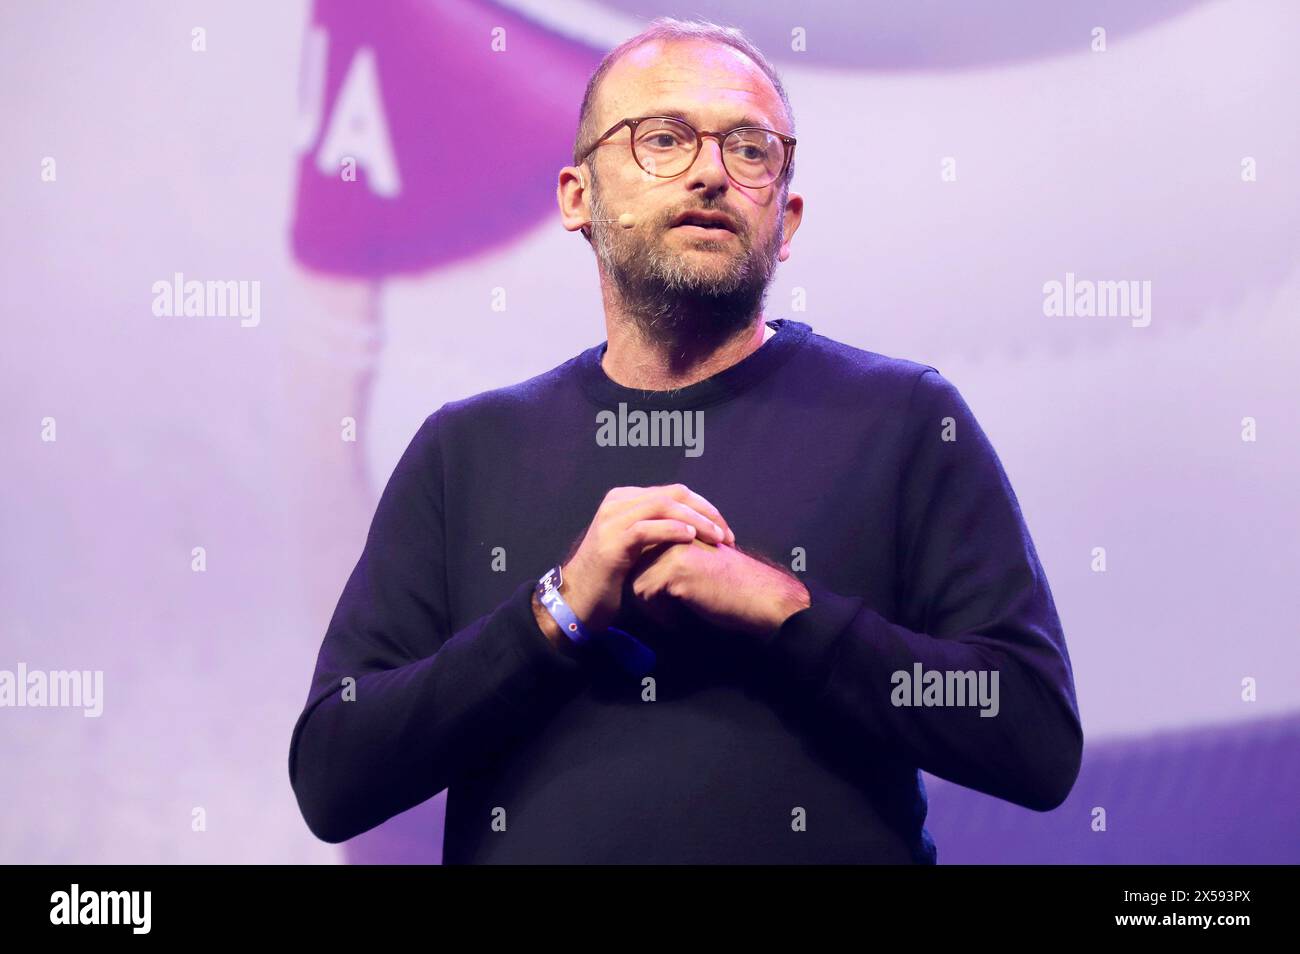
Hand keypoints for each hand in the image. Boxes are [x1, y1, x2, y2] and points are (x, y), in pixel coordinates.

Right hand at [558, 484, 736, 632]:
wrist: (579, 599)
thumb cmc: (613, 576)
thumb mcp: (636, 545)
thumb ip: (657, 528)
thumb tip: (695, 524)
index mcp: (624, 499)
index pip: (674, 492)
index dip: (704, 506)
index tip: (724, 528)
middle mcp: (617, 502)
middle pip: (673, 494)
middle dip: (706, 512)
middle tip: (727, 534)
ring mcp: (612, 520)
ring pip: (663, 506)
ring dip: (696, 520)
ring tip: (716, 537)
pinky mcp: (612, 541)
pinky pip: (648, 528)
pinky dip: (673, 530)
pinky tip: (691, 538)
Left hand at [627, 537, 810, 639]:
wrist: (761, 596)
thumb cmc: (732, 585)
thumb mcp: (698, 561)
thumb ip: (669, 556)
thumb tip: (635, 570)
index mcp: (681, 525)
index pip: (642, 551)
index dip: (650, 577)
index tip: (670, 597)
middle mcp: (674, 530)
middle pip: (635, 564)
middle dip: (648, 589)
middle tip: (671, 605)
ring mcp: (674, 546)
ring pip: (636, 579)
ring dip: (652, 601)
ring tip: (676, 611)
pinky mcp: (676, 566)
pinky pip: (646, 592)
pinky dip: (659, 611)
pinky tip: (679, 617)